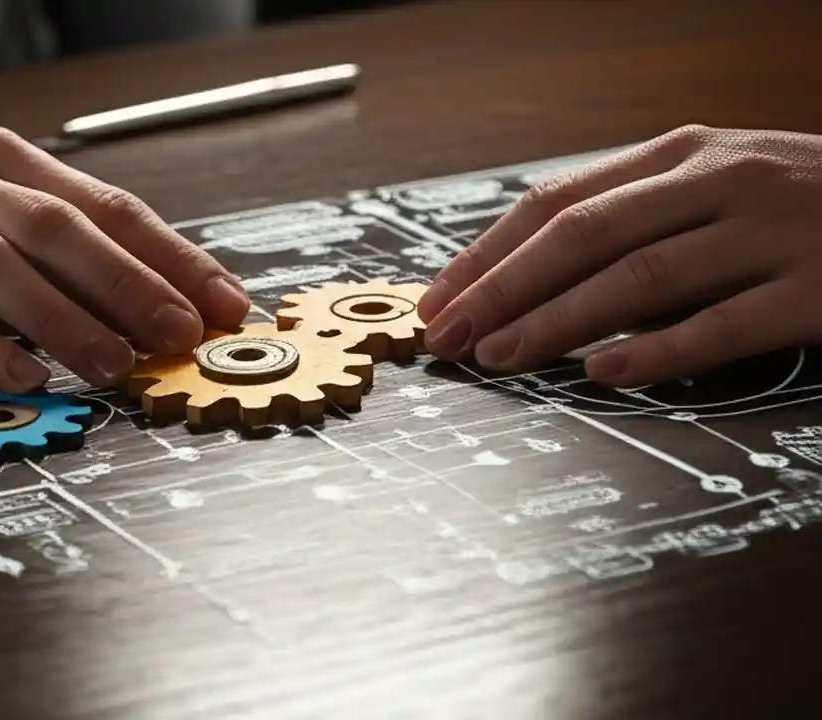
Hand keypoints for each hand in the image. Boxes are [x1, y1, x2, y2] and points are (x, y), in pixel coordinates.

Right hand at [0, 127, 249, 391]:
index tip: (224, 304)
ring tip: (115, 364)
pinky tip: (20, 374)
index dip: (171, 257)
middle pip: (59, 229)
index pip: (108, 207)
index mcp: (8, 161)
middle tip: (181, 335)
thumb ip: (53, 240)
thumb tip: (149, 299)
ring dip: (62, 317)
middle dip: (130, 285)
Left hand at [416, 124, 821, 386]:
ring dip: (558, 320)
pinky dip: (658, 351)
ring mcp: (772, 232)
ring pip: (641, 277)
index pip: (557, 202)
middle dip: (503, 289)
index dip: (488, 254)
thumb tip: (527, 277)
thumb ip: (634, 219)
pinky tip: (603, 372)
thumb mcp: (713, 187)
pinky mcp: (820, 287)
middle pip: (584, 235)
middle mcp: (720, 181)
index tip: (439, 298)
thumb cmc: (802, 202)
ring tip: (502, 355)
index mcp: (681, 155)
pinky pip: (725, 324)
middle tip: (450, 335)